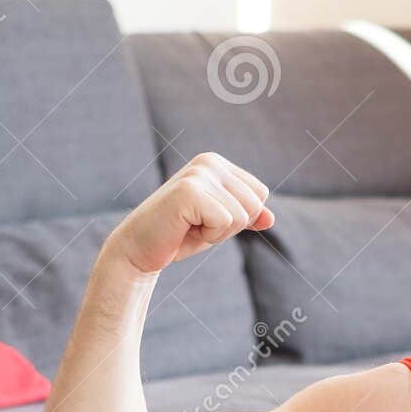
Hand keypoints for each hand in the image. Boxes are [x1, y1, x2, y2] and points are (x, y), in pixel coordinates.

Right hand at [106, 152, 273, 277]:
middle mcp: (208, 162)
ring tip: (190, 227)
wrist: (140, 249)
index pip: (259, 193)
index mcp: (216, 163)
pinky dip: (209, 236)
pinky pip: (225, 221)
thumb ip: (245, 217)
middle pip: (254, 204)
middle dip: (230, 226)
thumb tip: (270, 218)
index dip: (239, 217)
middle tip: (198, 226)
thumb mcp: (219, 224)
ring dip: (218, 232)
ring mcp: (198, 174)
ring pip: (241, 215)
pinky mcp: (189, 191)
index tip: (208, 219)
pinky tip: (185, 229)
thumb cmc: (179, 235)